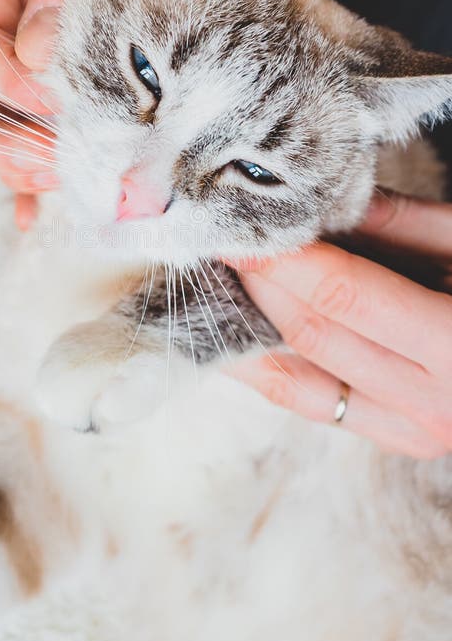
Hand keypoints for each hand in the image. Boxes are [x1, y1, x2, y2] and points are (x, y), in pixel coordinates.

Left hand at [224, 193, 451, 458]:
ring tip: (210, 285)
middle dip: (258, 284)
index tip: (239, 225)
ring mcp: (413, 432)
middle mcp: (435, 404)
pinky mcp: (398, 438)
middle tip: (218, 241)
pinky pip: (314, 403)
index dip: (285, 259)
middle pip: (313, 336)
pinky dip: (267, 368)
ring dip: (247, 330)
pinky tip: (232, 336)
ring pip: (298, 383)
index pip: (346, 297)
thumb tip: (321, 202)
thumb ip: (402, 223)